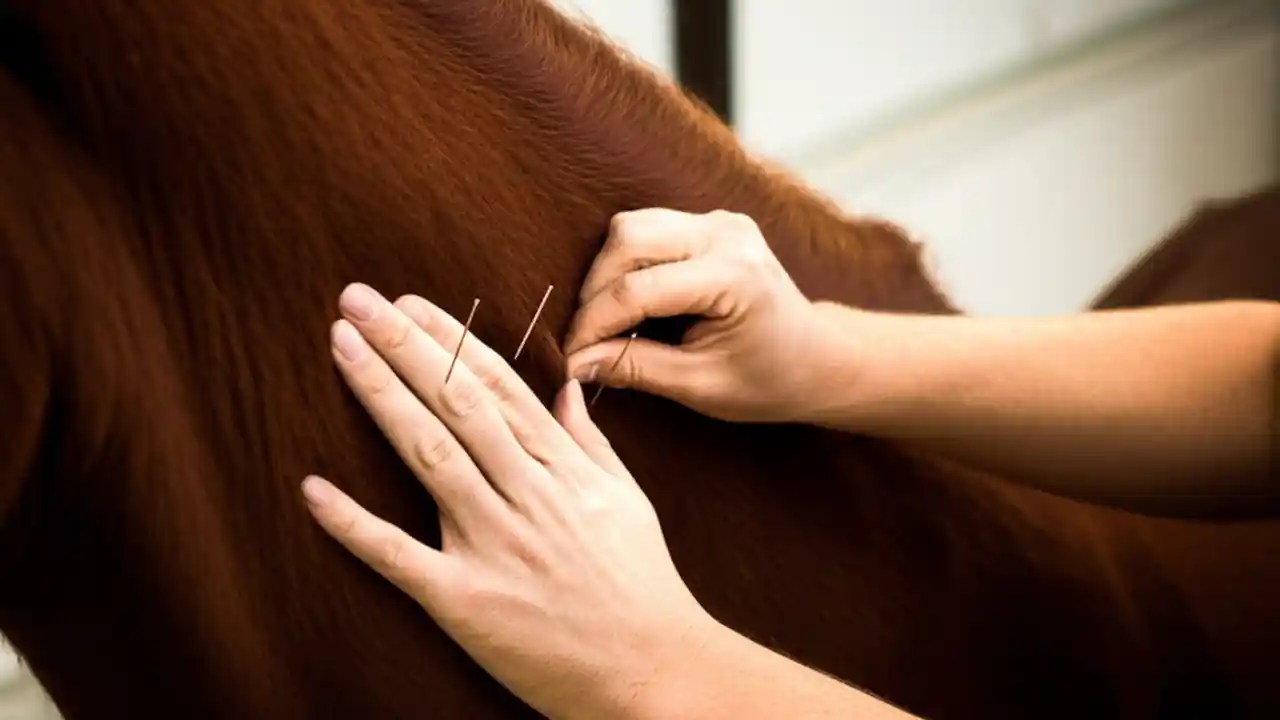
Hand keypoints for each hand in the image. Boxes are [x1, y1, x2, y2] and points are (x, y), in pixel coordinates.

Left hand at [302, 283, 719, 718]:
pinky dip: (353, 523)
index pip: (497, 386)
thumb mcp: (628, 501)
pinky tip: (313, 488)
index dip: (448, 339)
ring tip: (341, 346)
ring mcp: (496, 546)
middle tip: (356, 299)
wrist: (657, 672)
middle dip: (404, 345)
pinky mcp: (467, 603)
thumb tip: (564, 386)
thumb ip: (589, 441)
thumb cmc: (643, 587)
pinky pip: (400, 556)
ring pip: (430, 454)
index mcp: (565, 470)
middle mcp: (528, 496)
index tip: (407, 303)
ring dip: (381, 395)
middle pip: (457, 403)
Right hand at [564, 209, 822, 422]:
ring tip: (607, 323)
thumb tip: (573, 363)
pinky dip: (626, 264)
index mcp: (734, 277)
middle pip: (627, 239)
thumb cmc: (768, 380)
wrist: (817, 358)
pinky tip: (630, 304)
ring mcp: (720, 221)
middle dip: (594, 291)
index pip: (637, 290)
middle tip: (585, 340)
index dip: (593, 325)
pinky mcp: (711, 222)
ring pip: (632, 227)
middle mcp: (726, 234)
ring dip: (607, 273)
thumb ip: (634, 368)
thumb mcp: (700, 386)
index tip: (569, 358)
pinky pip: (649, 229)